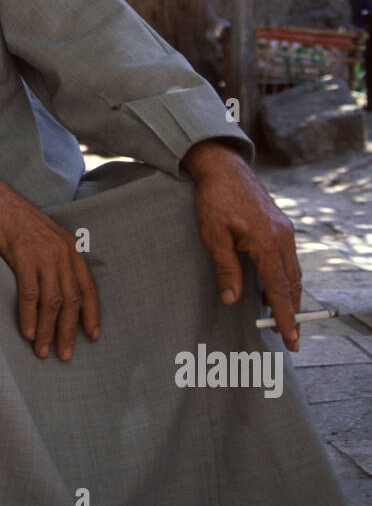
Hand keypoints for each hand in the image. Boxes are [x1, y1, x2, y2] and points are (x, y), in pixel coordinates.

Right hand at [0, 164, 99, 359]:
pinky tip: (28, 333)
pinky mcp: (23, 256)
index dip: (91, 313)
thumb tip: (57, 292)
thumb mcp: (43, 237)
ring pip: (53, 301)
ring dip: (48, 329)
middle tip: (65, 354)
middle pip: (72, 299)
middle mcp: (62, 251)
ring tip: (43, 350)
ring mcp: (44, 253)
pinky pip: (30, 294)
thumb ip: (54, 260)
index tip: (92, 336)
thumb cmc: (12, 220)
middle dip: (68, 330)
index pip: (88, 286)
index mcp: (70, 247)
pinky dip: (30, 316)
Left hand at [180, 140, 300, 350]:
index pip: (279, 289)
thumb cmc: (214, 200)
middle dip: (291, 311)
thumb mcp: (213, 236)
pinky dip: (284, 277)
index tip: (291, 338)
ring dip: (287, 295)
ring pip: (293, 272)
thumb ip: (225, 269)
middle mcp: (282, 237)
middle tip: (288, 335)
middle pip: (292, 283)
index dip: (285, 316)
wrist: (223, 167)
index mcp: (267, 242)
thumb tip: (232, 300)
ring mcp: (285, 230)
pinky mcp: (281, 226)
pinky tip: (271, 286)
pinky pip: (288, 258)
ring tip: (279, 315)